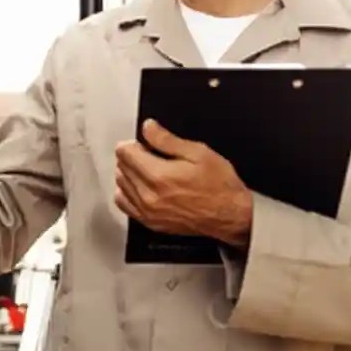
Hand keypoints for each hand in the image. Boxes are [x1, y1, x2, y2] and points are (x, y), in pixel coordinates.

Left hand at [114, 119, 252, 247]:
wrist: (230, 215)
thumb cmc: (220, 187)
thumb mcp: (198, 153)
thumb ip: (167, 140)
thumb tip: (148, 128)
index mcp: (158, 176)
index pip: (125, 152)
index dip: (134, 142)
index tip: (145, 143)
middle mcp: (149, 196)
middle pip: (121, 167)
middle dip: (132, 156)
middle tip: (150, 155)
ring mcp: (147, 212)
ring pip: (120, 185)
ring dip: (129, 174)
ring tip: (147, 170)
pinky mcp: (150, 223)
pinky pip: (124, 204)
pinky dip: (127, 193)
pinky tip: (140, 187)